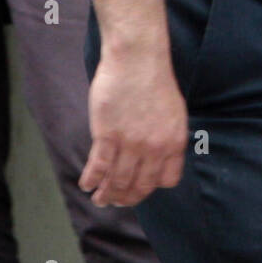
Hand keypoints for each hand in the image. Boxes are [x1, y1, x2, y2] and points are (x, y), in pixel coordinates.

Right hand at [78, 43, 187, 207]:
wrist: (138, 59)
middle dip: (126, 198)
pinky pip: (99, 167)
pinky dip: (91, 180)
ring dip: (107, 195)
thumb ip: (166, 137)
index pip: (166, 180)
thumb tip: (156, 158)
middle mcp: (155, 148)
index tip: (140, 189)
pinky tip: (86, 185)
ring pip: (117, 181)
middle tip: (116, 202)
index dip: (151, 188)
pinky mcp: (108, 136)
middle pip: (140, 186)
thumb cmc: (154, 81)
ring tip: (99, 199)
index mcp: (175, 142)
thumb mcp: (173, 113)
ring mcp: (131, 144)